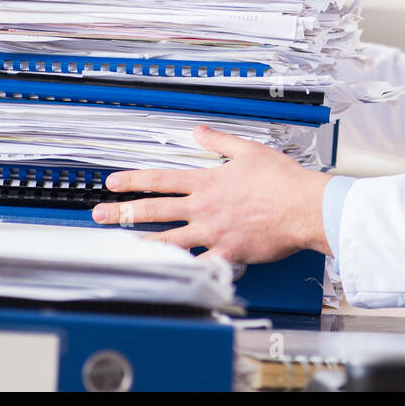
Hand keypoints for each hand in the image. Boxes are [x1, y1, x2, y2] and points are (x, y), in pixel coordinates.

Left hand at [91, 125, 333, 262]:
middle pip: (155, 209)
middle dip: (123, 211)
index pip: (161, 179)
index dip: (133, 180)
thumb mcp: (250, 150)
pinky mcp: (227, 252)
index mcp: (208, 182)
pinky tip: (165, 274)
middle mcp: (205, 207)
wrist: (305, 207)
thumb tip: (199, 131)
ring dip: (141, 242)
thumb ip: (220, 141)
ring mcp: (213, 232)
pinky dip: (182, 270)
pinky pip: (199, 264)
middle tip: (100, 214)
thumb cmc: (284, 182)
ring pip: (168, 240)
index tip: (113, 183)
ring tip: (120, 244)